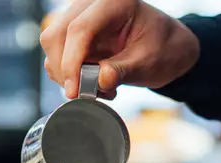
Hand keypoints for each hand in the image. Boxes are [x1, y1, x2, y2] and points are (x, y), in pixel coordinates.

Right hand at [40, 0, 199, 98]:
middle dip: (64, 70)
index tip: (75, 90)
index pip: (80, 29)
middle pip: (57, 34)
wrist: (168, 47)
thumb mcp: (149, 62)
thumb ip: (123, 70)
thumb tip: (99, 80)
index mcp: (115, 3)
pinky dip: (68, 73)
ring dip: (66, 73)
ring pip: (52, 45)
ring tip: (98, 87)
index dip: (71, 62)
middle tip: (84, 94)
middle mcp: (92, 5)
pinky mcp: (75, 32)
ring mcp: (80, 16)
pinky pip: (58, 53)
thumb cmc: (164, 49)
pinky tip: (92, 81)